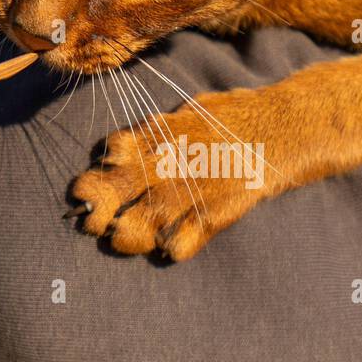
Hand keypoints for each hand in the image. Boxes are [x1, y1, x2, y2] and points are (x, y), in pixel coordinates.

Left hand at [69, 95, 272, 259]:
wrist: (277, 132)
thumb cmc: (227, 121)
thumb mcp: (183, 114)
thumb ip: (150, 134)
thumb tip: (118, 151)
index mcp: (153, 139)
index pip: (107, 159)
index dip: (92, 179)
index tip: (84, 191)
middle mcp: (162, 169)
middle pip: (109, 198)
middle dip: (95, 213)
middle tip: (92, 222)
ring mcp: (184, 197)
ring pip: (133, 231)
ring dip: (125, 236)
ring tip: (125, 235)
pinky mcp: (209, 219)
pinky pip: (174, 248)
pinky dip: (169, 247)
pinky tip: (171, 240)